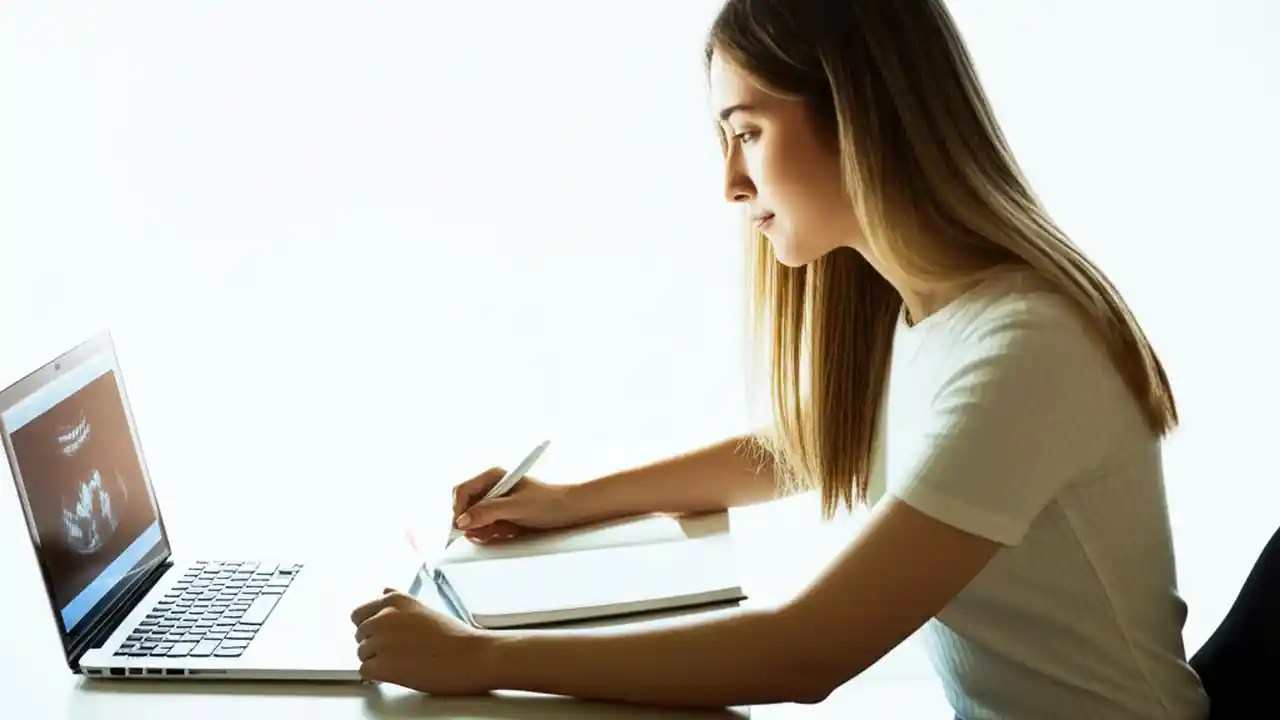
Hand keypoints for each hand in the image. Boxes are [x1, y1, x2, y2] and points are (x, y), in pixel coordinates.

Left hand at [351, 588, 493, 694]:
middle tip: (396, 651)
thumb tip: (383, 591)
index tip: (379, 635)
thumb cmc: (455, 636)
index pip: (359, 614)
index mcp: (395, 601)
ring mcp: (381, 641)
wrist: (470, 656)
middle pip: (359, 635)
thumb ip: (398, 603)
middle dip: (373, 644)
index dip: (369, 627)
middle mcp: (384, 617)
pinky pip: (365, 672)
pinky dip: (377, 676)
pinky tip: (395, 673)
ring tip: (402, 662)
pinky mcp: (383, 666)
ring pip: (361, 654)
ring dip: (376, 660)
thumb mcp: (423, 608)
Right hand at [451, 467, 587, 543]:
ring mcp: (495, 504)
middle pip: (464, 508)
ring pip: (474, 521)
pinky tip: (508, 532)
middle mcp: (490, 488)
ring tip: (505, 529)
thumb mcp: (516, 507)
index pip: (462, 491)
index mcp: (492, 477)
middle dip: (473, 522)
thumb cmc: (548, 502)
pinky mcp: (500, 517)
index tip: (460, 527)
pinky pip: (485, 529)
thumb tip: (463, 521)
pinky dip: (492, 534)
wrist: (569, 512)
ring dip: (484, 530)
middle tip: (486, 531)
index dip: (458, 510)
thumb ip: (488, 512)